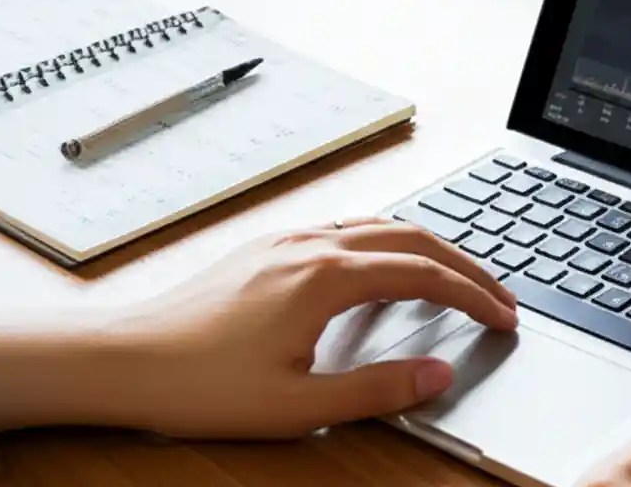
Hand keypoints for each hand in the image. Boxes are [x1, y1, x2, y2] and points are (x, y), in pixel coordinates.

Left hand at [0, 218, 517, 439]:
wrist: (124, 357)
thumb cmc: (201, 385)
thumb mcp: (298, 406)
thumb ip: (377, 390)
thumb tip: (439, 374)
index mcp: (328, 277)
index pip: (426, 276)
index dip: (475, 297)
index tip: (506, 318)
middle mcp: (314, 244)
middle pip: (415, 238)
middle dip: (467, 265)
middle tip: (501, 295)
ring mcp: (291, 239)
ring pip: (383, 225)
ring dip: (431, 248)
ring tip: (460, 278)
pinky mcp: (271, 246)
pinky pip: (350, 229)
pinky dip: (392, 242)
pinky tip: (389, 268)